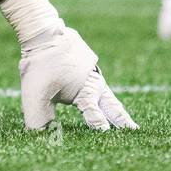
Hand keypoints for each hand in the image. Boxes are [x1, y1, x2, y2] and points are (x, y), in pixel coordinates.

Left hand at [18, 26, 136, 130]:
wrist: (43, 32)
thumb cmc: (40, 64)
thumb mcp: (35, 94)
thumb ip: (40, 118)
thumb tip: (43, 137)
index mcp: (86, 93)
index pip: (95, 117)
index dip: (100, 127)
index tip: (108, 138)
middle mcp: (94, 84)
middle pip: (112, 107)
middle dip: (122, 120)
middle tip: (135, 131)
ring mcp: (93, 71)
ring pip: (106, 93)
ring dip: (114, 106)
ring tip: (123, 118)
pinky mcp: (87, 61)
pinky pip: (95, 78)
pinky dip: (99, 88)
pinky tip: (96, 91)